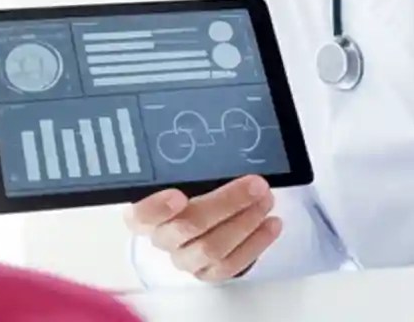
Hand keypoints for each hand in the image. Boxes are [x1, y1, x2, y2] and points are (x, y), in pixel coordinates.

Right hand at [126, 175, 281, 281]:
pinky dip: (255, 244)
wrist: (201, 212)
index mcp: (146, 210)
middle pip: (187, 227)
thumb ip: (193, 165)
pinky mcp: (206, 272)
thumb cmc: (191, 185)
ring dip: (246, 222)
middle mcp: (162, 237)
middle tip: (255, 185)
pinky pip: (230, 265)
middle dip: (226, 204)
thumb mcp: (186, 170)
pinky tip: (271, 224)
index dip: (157, 208)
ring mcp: (184, 258)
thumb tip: (219, 140)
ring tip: (266, 200)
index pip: (141, 214)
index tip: (178, 195)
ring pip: (211, 249)